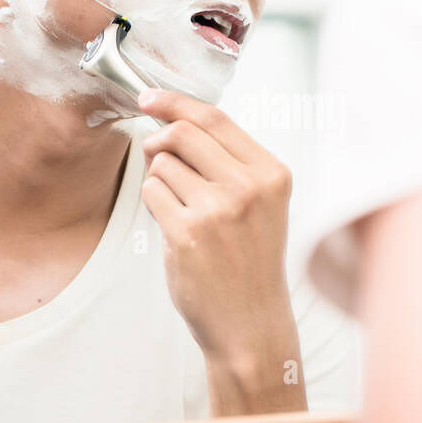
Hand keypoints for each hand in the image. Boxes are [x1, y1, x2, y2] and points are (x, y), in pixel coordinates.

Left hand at [138, 89, 295, 366]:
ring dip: (160, 183)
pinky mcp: (188, 233)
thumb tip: (169, 123)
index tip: (149, 97)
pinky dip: (155, 206)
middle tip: (155, 159)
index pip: (215, 118)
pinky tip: (176, 230)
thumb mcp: (258, 205)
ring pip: (161, 165)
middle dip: (158, 142)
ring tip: (182, 212)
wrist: (250, 324)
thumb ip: (226, 162)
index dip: (175, 101)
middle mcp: (249, 187)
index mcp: (271, 174)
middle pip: (181, 133)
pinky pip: (152, 194)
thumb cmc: (250, 261)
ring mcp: (218, 210)